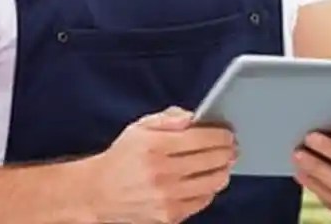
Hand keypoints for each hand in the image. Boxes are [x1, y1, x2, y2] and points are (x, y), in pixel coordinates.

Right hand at [85, 106, 237, 223]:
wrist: (98, 194)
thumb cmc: (120, 159)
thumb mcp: (137, 129)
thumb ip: (166, 119)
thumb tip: (193, 117)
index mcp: (154, 146)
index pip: (201, 137)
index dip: (221, 134)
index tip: (228, 133)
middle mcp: (162, 172)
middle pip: (213, 159)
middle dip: (228, 151)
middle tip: (231, 147)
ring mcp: (167, 196)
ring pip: (214, 182)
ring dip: (224, 170)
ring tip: (223, 164)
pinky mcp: (170, 215)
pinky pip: (203, 201)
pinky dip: (210, 190)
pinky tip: (207, 181)